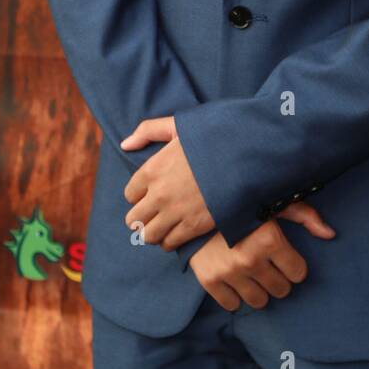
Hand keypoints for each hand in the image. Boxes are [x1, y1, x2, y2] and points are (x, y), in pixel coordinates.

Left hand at [121, 115, 215, 249]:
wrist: (242, 157)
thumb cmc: (211, 139)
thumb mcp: (178, 126)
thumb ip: (148, 130)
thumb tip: (125, 144)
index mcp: (152, 170)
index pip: (130, 194)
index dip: (139, 195)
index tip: (150, 194)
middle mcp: (158, 194)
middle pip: (134, 220)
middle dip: (142, 218)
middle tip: (153, 215)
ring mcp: (175, 213)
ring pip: (148, 236)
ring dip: (154, 232)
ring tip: (163, 226)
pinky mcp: (193, 226)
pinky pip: (169, 243)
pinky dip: (170, 241)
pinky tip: (177, 232)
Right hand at [189, 201, 335, 310]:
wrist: (195, 202)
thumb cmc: (241, 202)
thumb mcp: (274, 201)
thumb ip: (305, 215)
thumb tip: (330, 234)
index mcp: (269, 239)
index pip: (298, 272)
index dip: (294, 265)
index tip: (286, 257)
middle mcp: (250, 259)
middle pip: (281, 290)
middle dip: (279, 278)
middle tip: (270, 265)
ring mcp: (229, 272)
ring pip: (259, 301)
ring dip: (260, 289)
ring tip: (254, 273)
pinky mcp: (209, 280)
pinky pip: (232, 305)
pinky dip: (236, 296)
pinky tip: (236, 279)